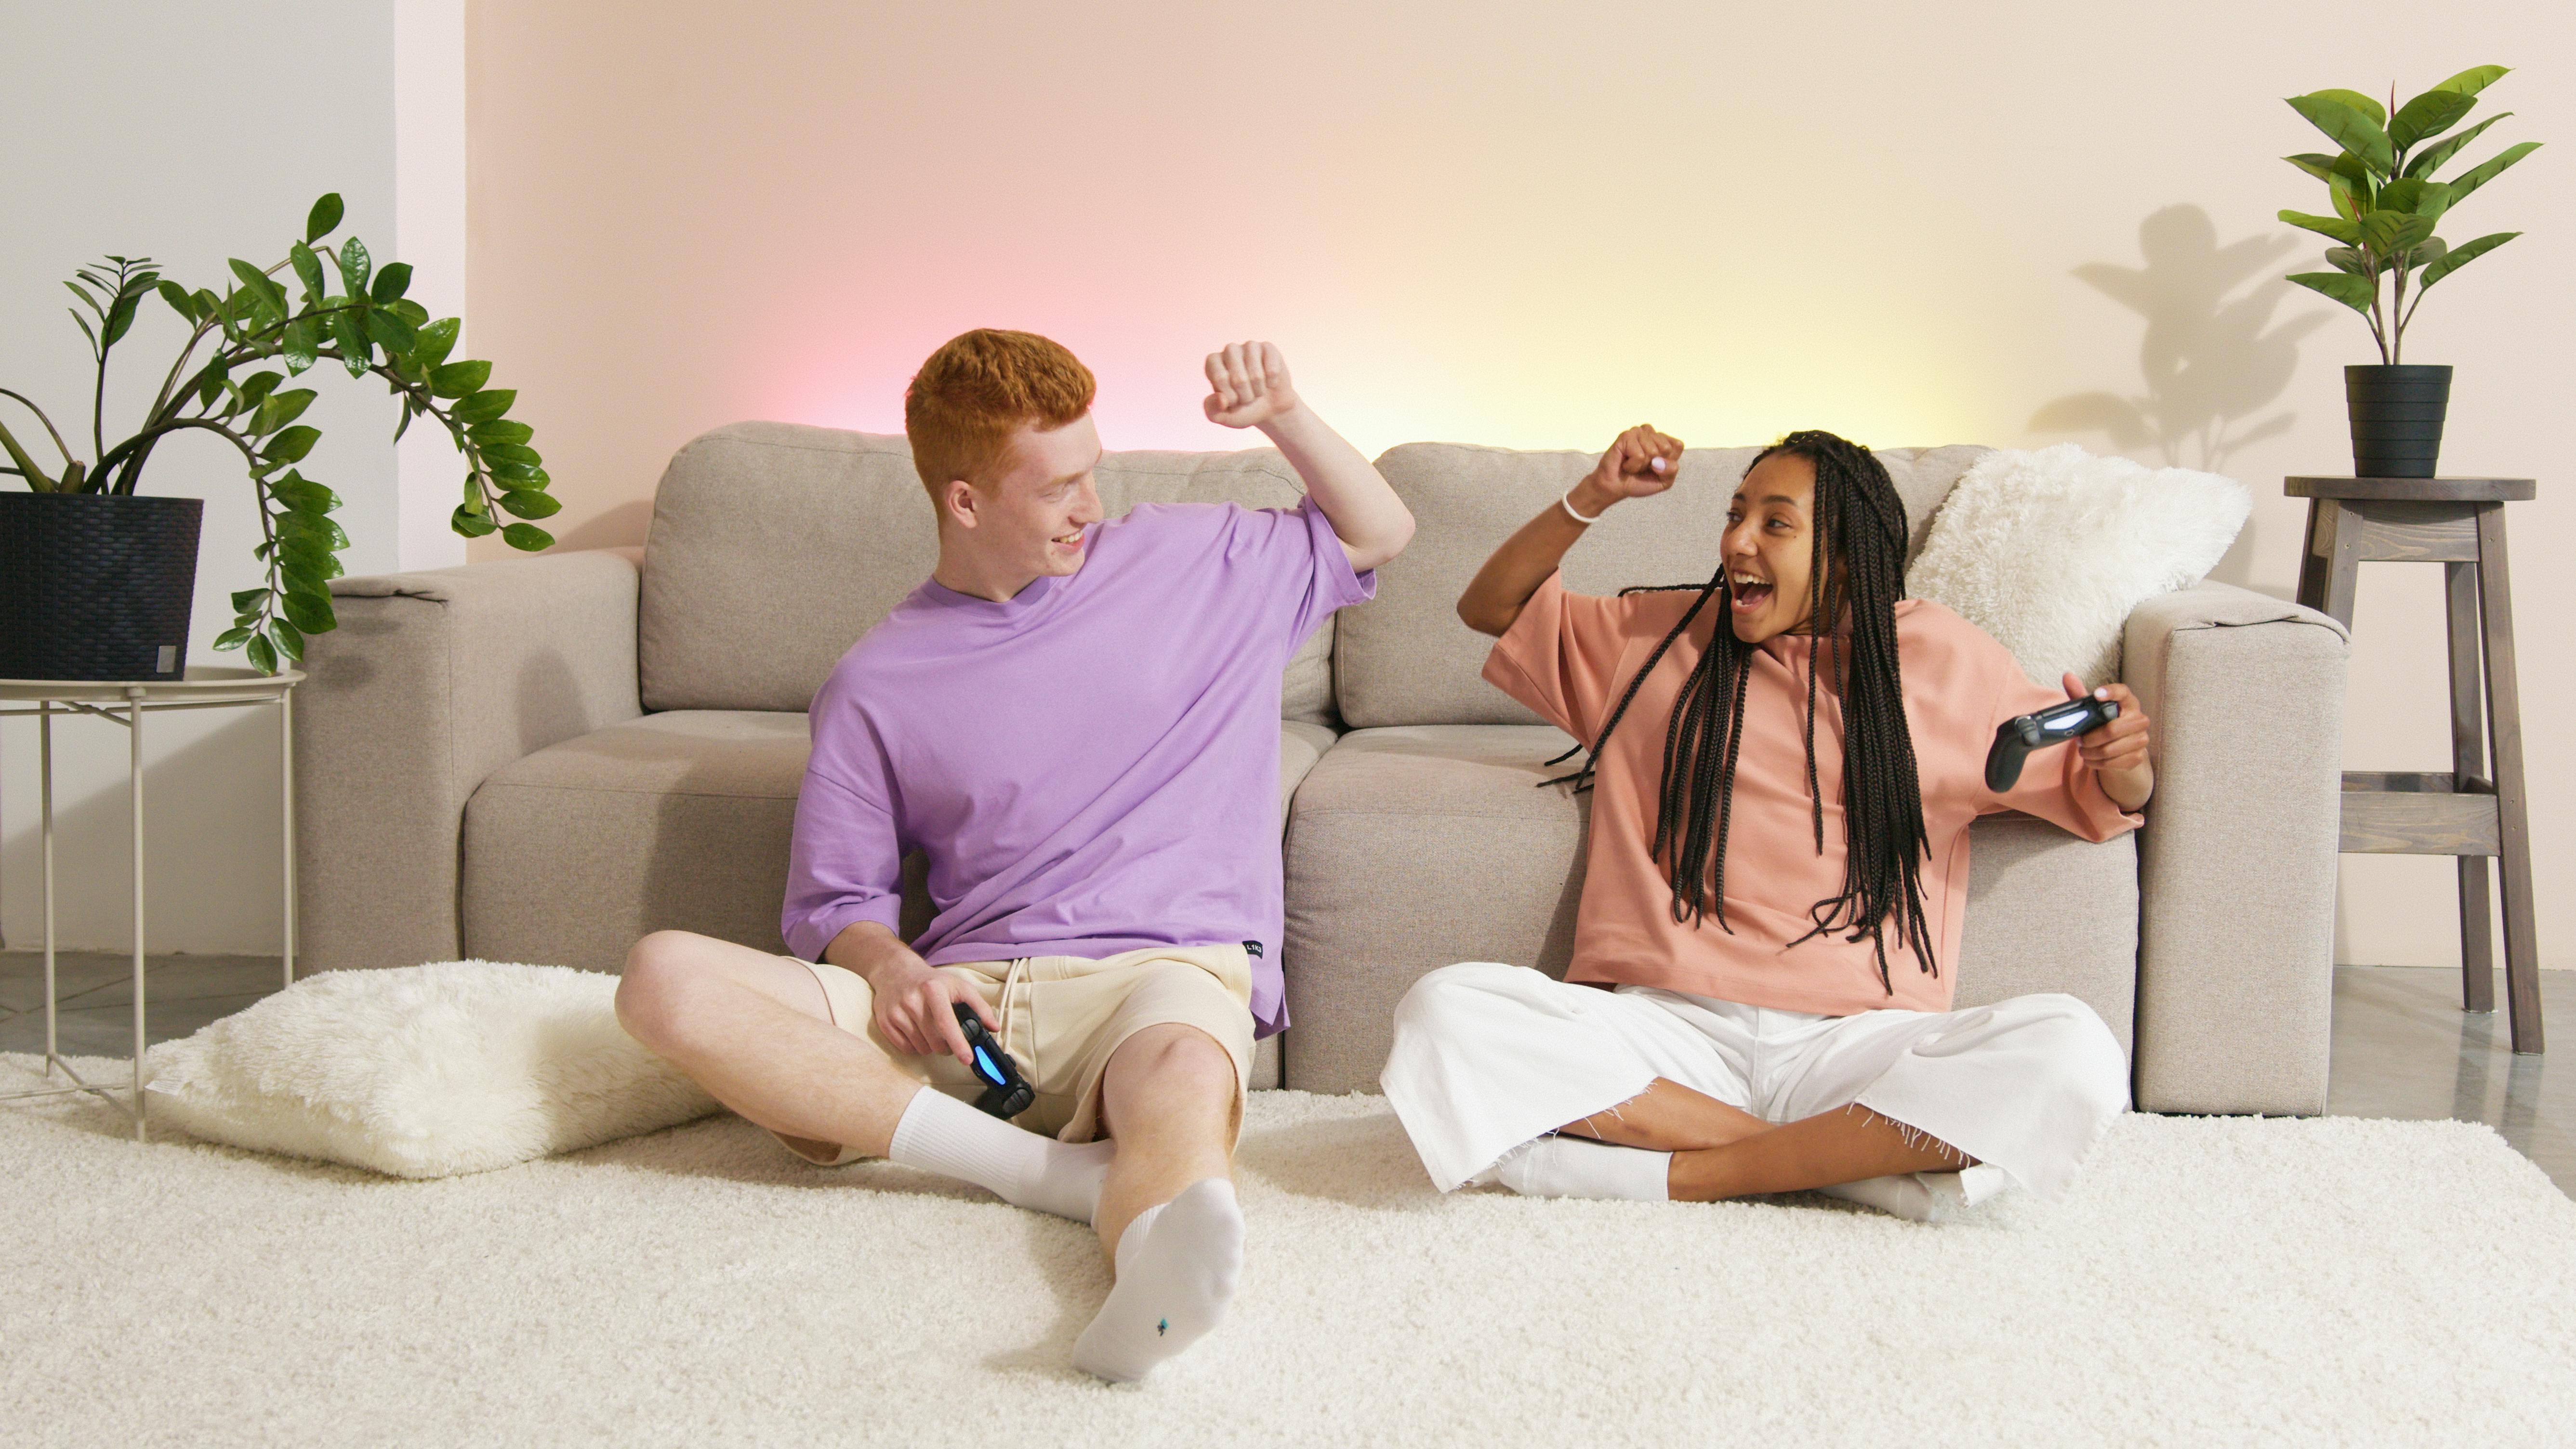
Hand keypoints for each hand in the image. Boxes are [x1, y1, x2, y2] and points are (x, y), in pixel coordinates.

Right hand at [868, 955, 993, 1064]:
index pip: (946, 1022)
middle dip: (946, 1047)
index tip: (967, 1059)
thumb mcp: (958, 986)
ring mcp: (896, 1012)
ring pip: (921, 1048)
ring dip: (930, 1047)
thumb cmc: (931, 981)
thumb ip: (979, 1006)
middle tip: (948, 1039)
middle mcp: (912, 1000)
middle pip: (935, 1041)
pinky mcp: (885, 1021)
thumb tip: (994, 1027)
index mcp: (933, 990)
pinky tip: (916, 1032)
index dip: (958, 1043)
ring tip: (930, 1031)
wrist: (895, 971)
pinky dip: (915, 1047)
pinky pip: (905, 1048)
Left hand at [1203, 341, 1299, 427]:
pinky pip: (1272, 370)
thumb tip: (1221, 398)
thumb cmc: (1243, 410)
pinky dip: (1272, 383)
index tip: (1233, 400)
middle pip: (1238, 378)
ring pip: (1256, 375)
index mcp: (1213, 362)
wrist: (1269, 409)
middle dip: (1245, 396)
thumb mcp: (1224, 417)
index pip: (1220, 378)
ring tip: (1258, 390)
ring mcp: (1250, 346)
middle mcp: (1230, 350)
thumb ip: (1212, 411)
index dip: (1231, 397)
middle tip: (1247, 397)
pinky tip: (1270, 382)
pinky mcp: (1268, 348)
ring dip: (1259, 391)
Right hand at [1569, 424, 1682, 515]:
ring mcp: (1637, 432)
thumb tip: (1659, 461)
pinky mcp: (1625, 436)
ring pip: (1652, 451)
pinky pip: (1639, 455)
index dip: (1669, 461)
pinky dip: (1633, 465)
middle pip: (1666, 447)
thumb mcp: (1664, 481)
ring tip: (1632, 465)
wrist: (1616, 488)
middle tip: (1642, 466)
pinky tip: (1625, 463)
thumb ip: (1671, 470)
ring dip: (1642, 465)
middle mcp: (1650, 433)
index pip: (1677, 445)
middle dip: (1655, 464)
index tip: (1656, 467)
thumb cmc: (1638, 482)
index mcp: (1661, 440)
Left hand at [2063, 673, 2152, 811]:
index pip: (2123, 692)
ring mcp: (2141, 739)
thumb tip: (2067, 676)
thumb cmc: (2104, 723)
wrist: (2121, 749)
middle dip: (2090, 738)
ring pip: (2109, 749)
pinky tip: (2090, 759)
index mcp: (2128, 702)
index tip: (2096, 694)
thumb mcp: (2092, 709)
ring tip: (2083, 750)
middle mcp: (2139, 719)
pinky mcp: (2138, 757)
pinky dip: (2095, 762)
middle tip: (2079, 740)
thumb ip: (2080, 694)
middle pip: (2112, 730)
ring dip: (2090, 752)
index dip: (2110, 692)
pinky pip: (2111, 763)